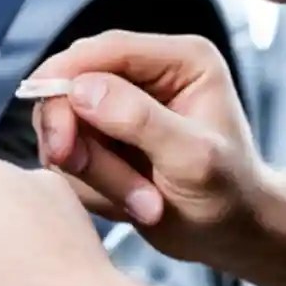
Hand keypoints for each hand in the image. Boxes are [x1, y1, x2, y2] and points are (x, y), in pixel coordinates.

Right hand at [31, 31, 269, 262]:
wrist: (232, 235)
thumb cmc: (230, 196)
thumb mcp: (193, 159)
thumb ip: (139, 120)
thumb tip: (81, 89)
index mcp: (180, 60)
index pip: (104, 50)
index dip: (66, 78)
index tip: (53, 124)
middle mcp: (146, 74)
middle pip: (71, 83)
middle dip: (75, 137)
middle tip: (87, 173)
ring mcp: (119, 106)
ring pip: (63, 125)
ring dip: (91, 171)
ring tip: (141, 200)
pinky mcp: (102, 137)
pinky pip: (66, 155)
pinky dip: (90, 186)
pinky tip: (131, 201)